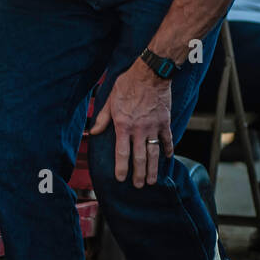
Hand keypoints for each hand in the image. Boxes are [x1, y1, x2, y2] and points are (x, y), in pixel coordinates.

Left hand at [90, 62, 172, 187]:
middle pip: (139, 158)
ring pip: (154, 153)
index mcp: (123, 126)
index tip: (121, 178)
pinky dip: (168, 150)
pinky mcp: (165, 122)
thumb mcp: (110, 100)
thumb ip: (102, 119)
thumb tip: (92, 132)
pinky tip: (167, 158)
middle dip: (138, 174)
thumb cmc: (127, 85)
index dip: (121, 168)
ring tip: (151, 181)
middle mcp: (139, 130)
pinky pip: (167, 140)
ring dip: (152, 169)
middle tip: (138, 186)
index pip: (122, 153)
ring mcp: (154, 127)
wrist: (150, 74)